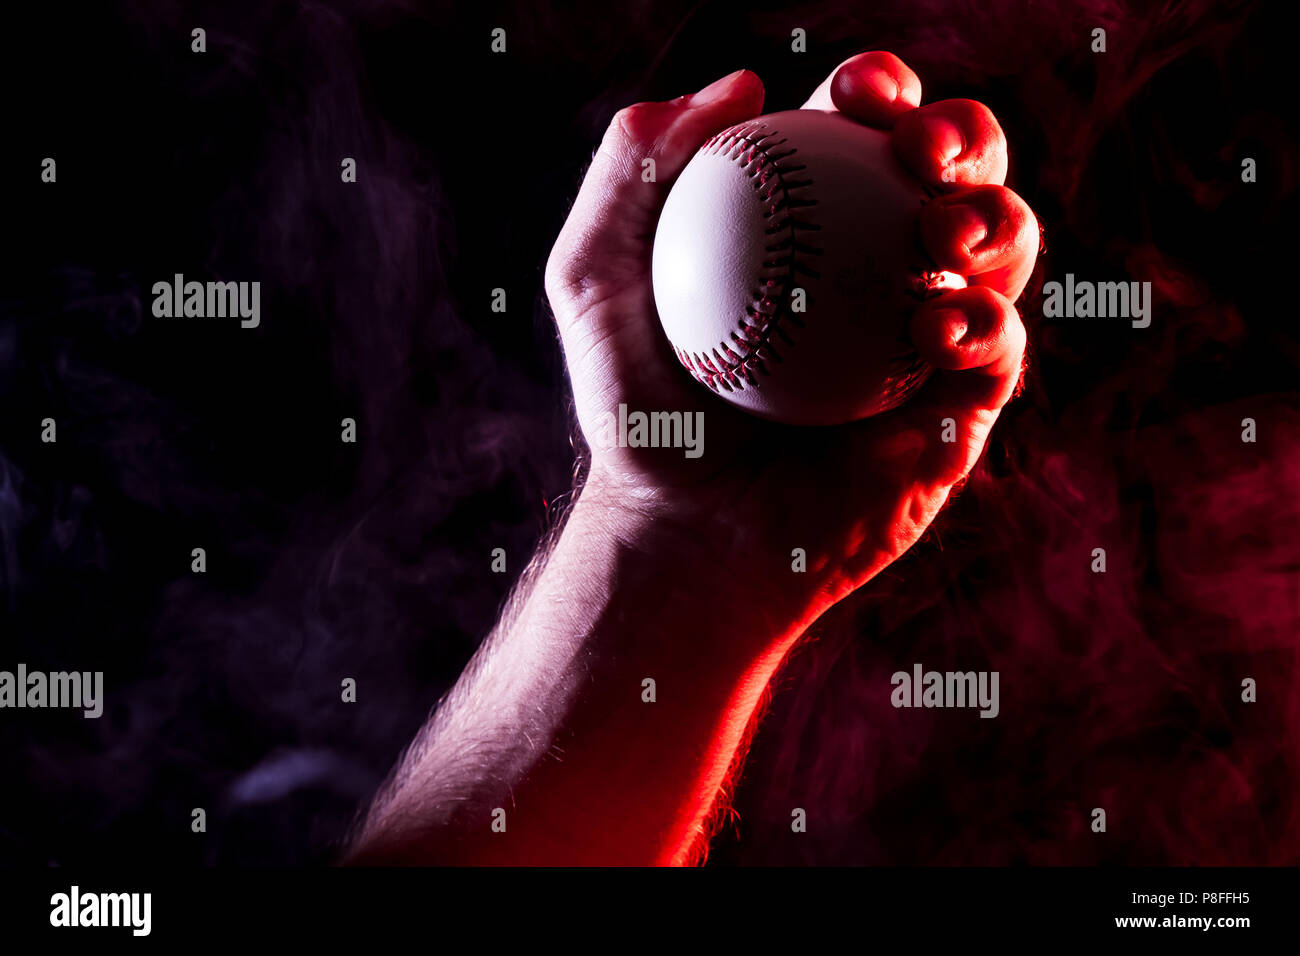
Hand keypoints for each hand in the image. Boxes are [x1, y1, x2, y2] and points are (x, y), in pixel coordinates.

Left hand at [545, 52, 1037, 653]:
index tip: (855, 95)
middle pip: (958, 169)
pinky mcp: (962, 410)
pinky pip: (1001, 348)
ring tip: (939, 239)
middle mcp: (882, 269)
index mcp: (814, 222)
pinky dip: (985, 323)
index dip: (878, 88)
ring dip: (994, 218)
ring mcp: (931, 337)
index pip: (864, 130)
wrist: (684, 534)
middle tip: (918, 152)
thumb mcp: (595, 279)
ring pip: (1005, 247)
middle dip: (964, 133)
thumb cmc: (637, 413)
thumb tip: (742, 82)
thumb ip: (635, 167)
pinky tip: (934, 329)